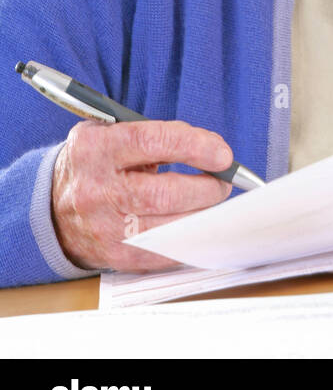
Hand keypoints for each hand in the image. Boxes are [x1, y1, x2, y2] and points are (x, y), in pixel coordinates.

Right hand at [51, 119, 233, 271]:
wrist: (52, 208)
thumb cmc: (97, 164)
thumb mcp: (111, 134)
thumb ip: (156, 136)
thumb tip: (211, 149)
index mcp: (95, 149)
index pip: (150, 143)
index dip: (193, 146)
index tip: (222, 153)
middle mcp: (96, 190)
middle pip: (164, 193)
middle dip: (206, 187)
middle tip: (223, 180)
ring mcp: (103, 228)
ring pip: (167, 227)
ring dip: (202, 214)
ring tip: (213, 201)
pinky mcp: (114, 255)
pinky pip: (163, 251)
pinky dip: (188, 237)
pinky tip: (197, 223)